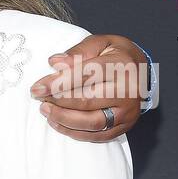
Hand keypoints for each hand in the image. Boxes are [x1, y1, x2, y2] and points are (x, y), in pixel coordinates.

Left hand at [29, 33, 147, 140]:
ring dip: (63, 118)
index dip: (59, 83)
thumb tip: (55, 62)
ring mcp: (127, 112)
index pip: (86, 76)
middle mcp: (128, 91)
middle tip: (38, 98)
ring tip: (45, 109)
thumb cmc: (116, 55)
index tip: (37, 87)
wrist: (140, 71)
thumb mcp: (101, 43)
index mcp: (121, 66)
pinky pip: (96, 135)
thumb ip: (78, 51)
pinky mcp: (123, 126)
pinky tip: (56, 122)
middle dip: (58, 101)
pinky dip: (73, 132)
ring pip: (91, 121)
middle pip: (87, 100)